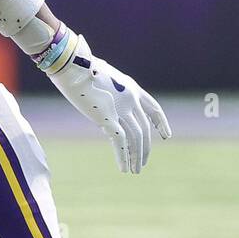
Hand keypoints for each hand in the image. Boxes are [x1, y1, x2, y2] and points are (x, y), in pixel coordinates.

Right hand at [47, 34, 170, 173]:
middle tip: (142, 163)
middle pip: (144, 129)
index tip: (166, 136)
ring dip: (136, 157)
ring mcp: (121, 109)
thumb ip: (109, 98)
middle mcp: (131, 99)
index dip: (161, 123)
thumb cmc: (81, 69)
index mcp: (132, 88)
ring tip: (135, 171)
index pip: (153, 108)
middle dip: (145, 148)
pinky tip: (123, 168)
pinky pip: (120, 142)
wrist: (72, 66)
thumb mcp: (101, 81)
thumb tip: (105, 119)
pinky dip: (123, 157)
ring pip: (135, 138)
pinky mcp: (108, 118)